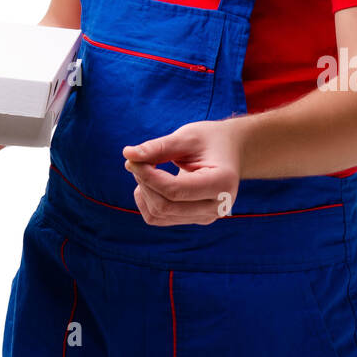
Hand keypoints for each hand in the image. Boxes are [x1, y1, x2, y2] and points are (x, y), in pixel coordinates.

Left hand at [122, 119, 245, 225]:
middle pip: (165, 206)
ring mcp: (206, 217)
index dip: (148, 176)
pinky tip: (150, 182)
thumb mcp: (187, 137)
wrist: (229, 150)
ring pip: (159, 214)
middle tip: (138, 160)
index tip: (132, 160)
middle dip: (144, 183)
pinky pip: (159, 219)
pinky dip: (146, 201)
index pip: (175, 191)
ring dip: (144, 191)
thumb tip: (127, 155)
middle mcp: (217, 207)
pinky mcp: (193, 220)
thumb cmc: (210, 139)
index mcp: (222, 183)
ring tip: (147, 167)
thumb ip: (159, 147)